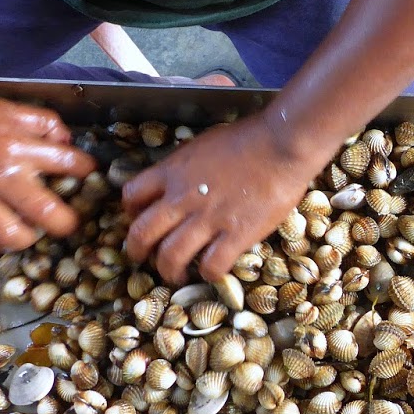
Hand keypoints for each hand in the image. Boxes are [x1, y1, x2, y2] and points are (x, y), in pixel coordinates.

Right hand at [0, 81, 93, 256]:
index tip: (85, 173)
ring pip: (12, 237)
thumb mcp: (7, 107)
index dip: (86, 169)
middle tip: (65, 221)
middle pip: (50, 215)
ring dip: (25, 238)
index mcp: (18, 146)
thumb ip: (43, 123)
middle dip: (66, 222)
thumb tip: (67, 143)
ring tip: (25, 230)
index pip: (72, 164)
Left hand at [123, 113, 324, 282]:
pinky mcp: (236, 234)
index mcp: (172, 172)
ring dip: (169, 271)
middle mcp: (182, 198)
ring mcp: (208, 219)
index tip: (140, 219)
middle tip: (145, 258)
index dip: (131, 212)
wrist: (282, 144)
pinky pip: (212, 265)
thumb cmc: (249, 138)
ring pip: (171, 256)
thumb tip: (180, 180)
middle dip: (137, 251)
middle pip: (142, 233)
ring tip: (176, 275)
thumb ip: (185, 166)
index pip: (132, 196)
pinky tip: (212, 271)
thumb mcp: (202, 145)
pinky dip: (208, 273)